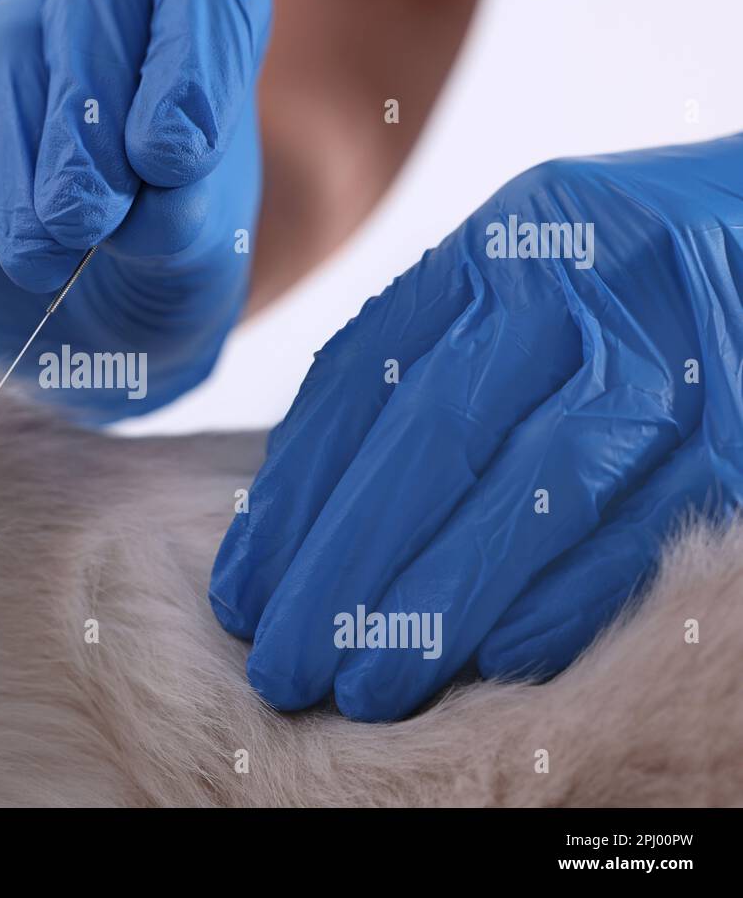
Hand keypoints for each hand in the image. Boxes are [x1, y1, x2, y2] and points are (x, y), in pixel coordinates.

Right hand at [0, 0, 271, 419]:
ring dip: (22, 166)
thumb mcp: (196, 258)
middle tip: (85, 221)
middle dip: (87, 116)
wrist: (80, 323)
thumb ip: (186, 208)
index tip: (172, 160)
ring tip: (44, 257)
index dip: (193, 57)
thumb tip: (151, 161)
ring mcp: (7, 14)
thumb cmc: (155, 268)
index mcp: (196, 13)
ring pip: (6, 47)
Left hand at [210, 134, 742, 719]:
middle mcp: (579, 290)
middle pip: (435, 438)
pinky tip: (496, 661)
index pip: (367, 382)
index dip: (296, 498)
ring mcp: (669, 357)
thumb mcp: (493, 285)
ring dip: (442, 602)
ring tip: (365, 686)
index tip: (243, 593)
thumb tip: (292, 514)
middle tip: (284, 665)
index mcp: (496, 249)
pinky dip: (566, 600)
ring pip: (535, 491)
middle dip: (346, 567)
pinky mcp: (740, 435)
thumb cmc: (600, 281)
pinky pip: (646, 529)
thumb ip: (403, 369)